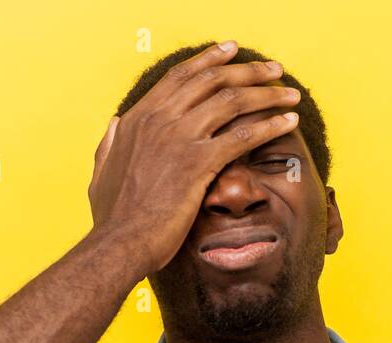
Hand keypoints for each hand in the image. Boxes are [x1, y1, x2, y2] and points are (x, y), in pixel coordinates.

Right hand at [87, 41, 300, 275]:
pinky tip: (289, 123)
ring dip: (267, 94)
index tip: (231, 50)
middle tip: (273, 70)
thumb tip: (116, 124)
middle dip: (248, 70)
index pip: (180, 76)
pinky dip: (270, 126)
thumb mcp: (101, 171)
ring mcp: (179, 139)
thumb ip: (110, 143)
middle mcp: (160, 120)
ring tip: (290, 94)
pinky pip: (243, 136)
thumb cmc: (113, 217)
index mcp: (139, 118)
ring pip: (232, 101)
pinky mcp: (198, 163)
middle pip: (212, 81)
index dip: (208, 60)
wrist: (120, 242)